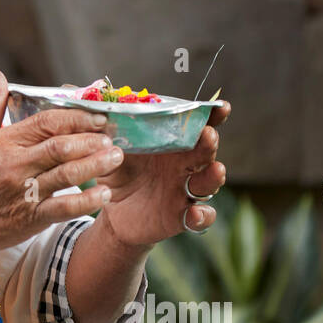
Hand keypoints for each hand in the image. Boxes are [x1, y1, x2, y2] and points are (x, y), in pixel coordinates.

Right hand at [0, 69, 118, 256]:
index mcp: (4, 143)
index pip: (45, 122)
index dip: (74, 118)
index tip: (96, 117)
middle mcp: (15, 166)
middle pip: (60, 147)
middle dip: (90, 139)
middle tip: (112, 137)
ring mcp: (23, 193)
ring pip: (66, 175)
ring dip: (95, 165)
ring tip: (115, 158)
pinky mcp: (30, 218)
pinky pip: (62, 208)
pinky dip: (86, 202)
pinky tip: (104, 195)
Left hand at [90, 101, 231, 251]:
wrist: (110, 210)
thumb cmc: (116, 173)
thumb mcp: (108, 154)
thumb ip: (109, 138)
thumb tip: (101, 116)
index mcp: (172, 144)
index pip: (196, 126)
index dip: (211, 116)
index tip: (221, 107)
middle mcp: (184, 165)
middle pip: (205, 151)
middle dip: (209, 142)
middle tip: (207, 134)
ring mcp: (185, 190)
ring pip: (209, 182)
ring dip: (214, 176)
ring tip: (216, 169)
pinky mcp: (182, 215)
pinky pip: (201, 216)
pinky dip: (202, 215)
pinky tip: (195, 213)